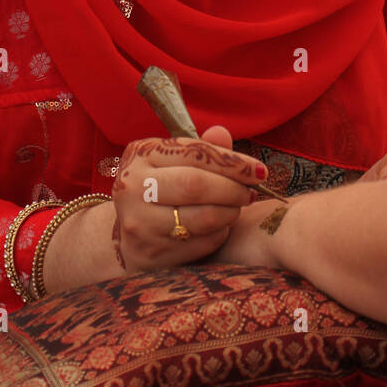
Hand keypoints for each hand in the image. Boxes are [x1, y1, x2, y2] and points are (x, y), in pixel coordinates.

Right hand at [112, 124, 265, 274]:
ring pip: (203, 217)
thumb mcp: (172, 161)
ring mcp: (140, 223)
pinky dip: (219, 233)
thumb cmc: (158, 189)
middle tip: (250, 193)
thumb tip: (223, 133)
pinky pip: (202, 242)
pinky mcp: (153, 253)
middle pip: (196, 185)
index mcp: (140, 154)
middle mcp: (133, 187)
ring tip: (236, 208)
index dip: (232, 163)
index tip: (259, 170)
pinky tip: (219, 226)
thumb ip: (200, 149)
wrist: (126, 236)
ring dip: (230, 212)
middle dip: (233, 189)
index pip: (194, 154)